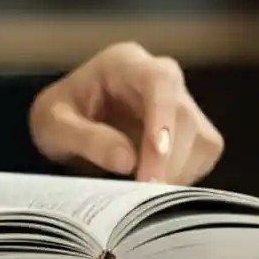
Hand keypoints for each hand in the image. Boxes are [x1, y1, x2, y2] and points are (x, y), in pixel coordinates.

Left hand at [29, 43, 223, 183]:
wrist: (69, 121)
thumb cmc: (60, 116)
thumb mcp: (54, 125)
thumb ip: (87, 139)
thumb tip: (127, 161)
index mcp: (125, 62)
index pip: (159, 82)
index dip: (163, 119)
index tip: (154, 160)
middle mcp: (161, 75)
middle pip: (183, 115)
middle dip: (167, 160)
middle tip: (142, 195)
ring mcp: (181, 101)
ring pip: (201, 136)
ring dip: (177, 171)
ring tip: (142, 192)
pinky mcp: (193, 128)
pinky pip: (204, 153)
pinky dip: (184, 175)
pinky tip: (154, 183)